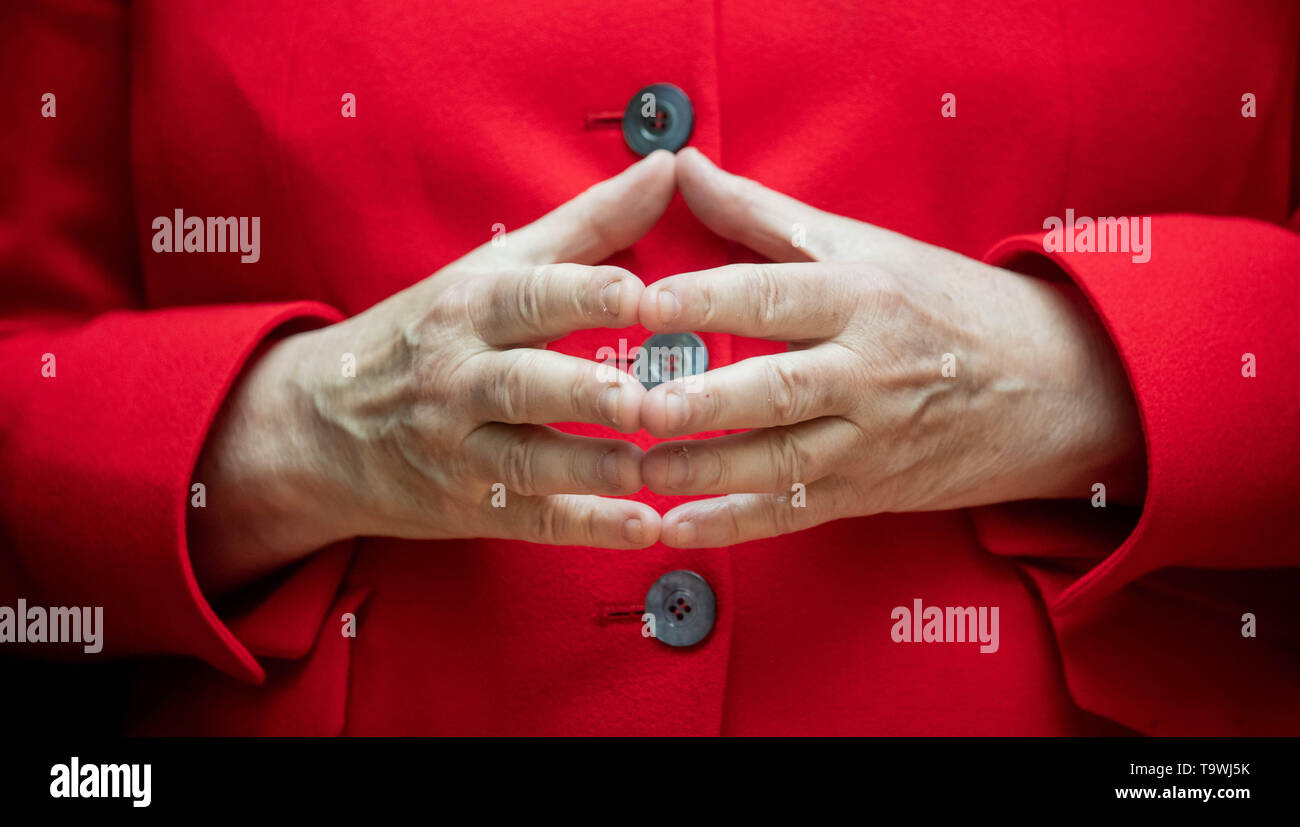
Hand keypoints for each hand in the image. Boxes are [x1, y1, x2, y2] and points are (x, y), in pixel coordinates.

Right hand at [190, 152, 676, 591]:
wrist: (315, 427)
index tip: (642, 293)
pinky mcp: (471, 507)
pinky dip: (588, 527)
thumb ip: (588, 225)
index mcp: (469, 308)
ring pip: (527, 461)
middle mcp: (459, 377)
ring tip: (655, 470)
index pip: (528, 297)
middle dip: (583, 392)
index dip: (585, 294)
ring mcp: (461, 449)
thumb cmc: (425, 334)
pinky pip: (533, 521)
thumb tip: (669, 166)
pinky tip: (645, 527)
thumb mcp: (491, 270)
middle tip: (644, 400)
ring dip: (593, 468)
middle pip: (522, 383)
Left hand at [638, 148, 1144, 547]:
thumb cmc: (942, 305)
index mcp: (863, 296)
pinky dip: (734, 525)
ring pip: (780, 461)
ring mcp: (868, 438)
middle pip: (778, 388)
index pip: (776, 294)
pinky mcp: (865, 491)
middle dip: (707, 401)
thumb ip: (761, 214)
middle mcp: (867, 369)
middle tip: (640, 406)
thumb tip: (681, 166)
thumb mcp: (863, 247)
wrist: (1050, 386)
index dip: (709, 298)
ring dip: (706, 471)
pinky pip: (793, 512)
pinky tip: (678, 528)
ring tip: (638, 471)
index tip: (647, 302)